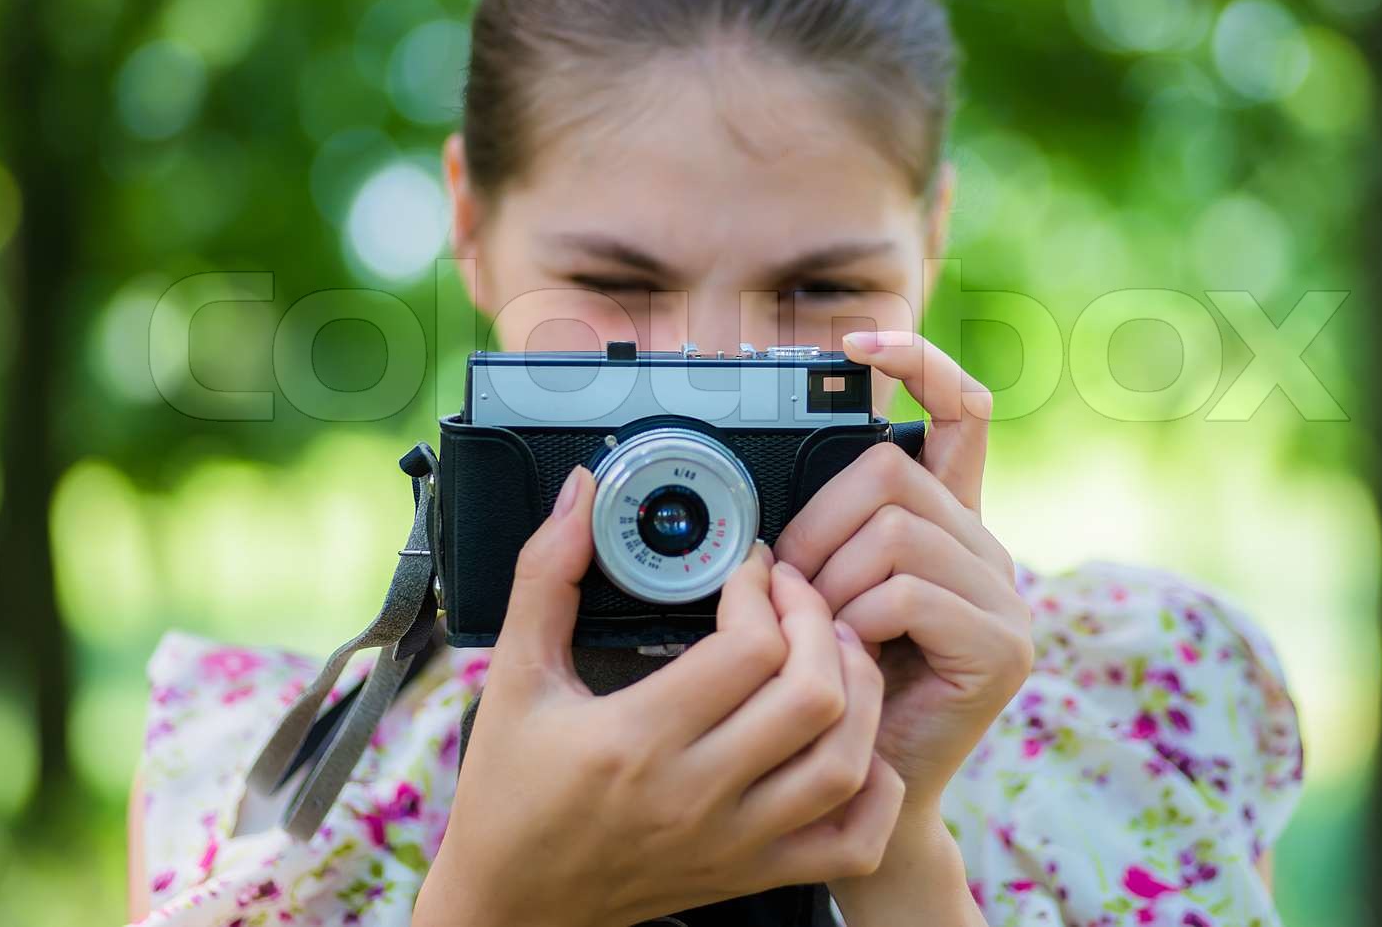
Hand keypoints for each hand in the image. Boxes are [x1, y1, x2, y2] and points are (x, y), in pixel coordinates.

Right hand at [414, 465, 904, 926]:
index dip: (764, 589)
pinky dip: (872, 786)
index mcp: (636, 738)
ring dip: (858, 692)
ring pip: (845, 763)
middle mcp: (695, 795)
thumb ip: (545, 577)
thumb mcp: (515, 677)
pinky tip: (848, 739)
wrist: (509, 906)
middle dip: (821, 623)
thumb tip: (579, 496)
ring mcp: (734, 842)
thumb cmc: (509, 796)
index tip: (750, 568)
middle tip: (797, 597)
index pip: (748, 650)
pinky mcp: (753, 875)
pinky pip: (852, 842)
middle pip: (814, 698)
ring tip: (832, 652)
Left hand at [774, 330, 1034, 819]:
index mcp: (943, 521)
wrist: (845, 796)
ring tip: (820, 632)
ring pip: (892, 529)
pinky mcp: (1000, 647)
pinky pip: (906, 590)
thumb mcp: (811, 592)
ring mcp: (1002, 597)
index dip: (919, 363)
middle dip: (817, 525)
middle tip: (792, 589)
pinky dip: (855, 620)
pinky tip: (849, 654)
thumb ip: (814, 534)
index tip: (859, 341)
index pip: (960, 410)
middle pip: (891, 470)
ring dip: (828, 582)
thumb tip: (761, 491)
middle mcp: (983, 547)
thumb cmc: (817, 690)